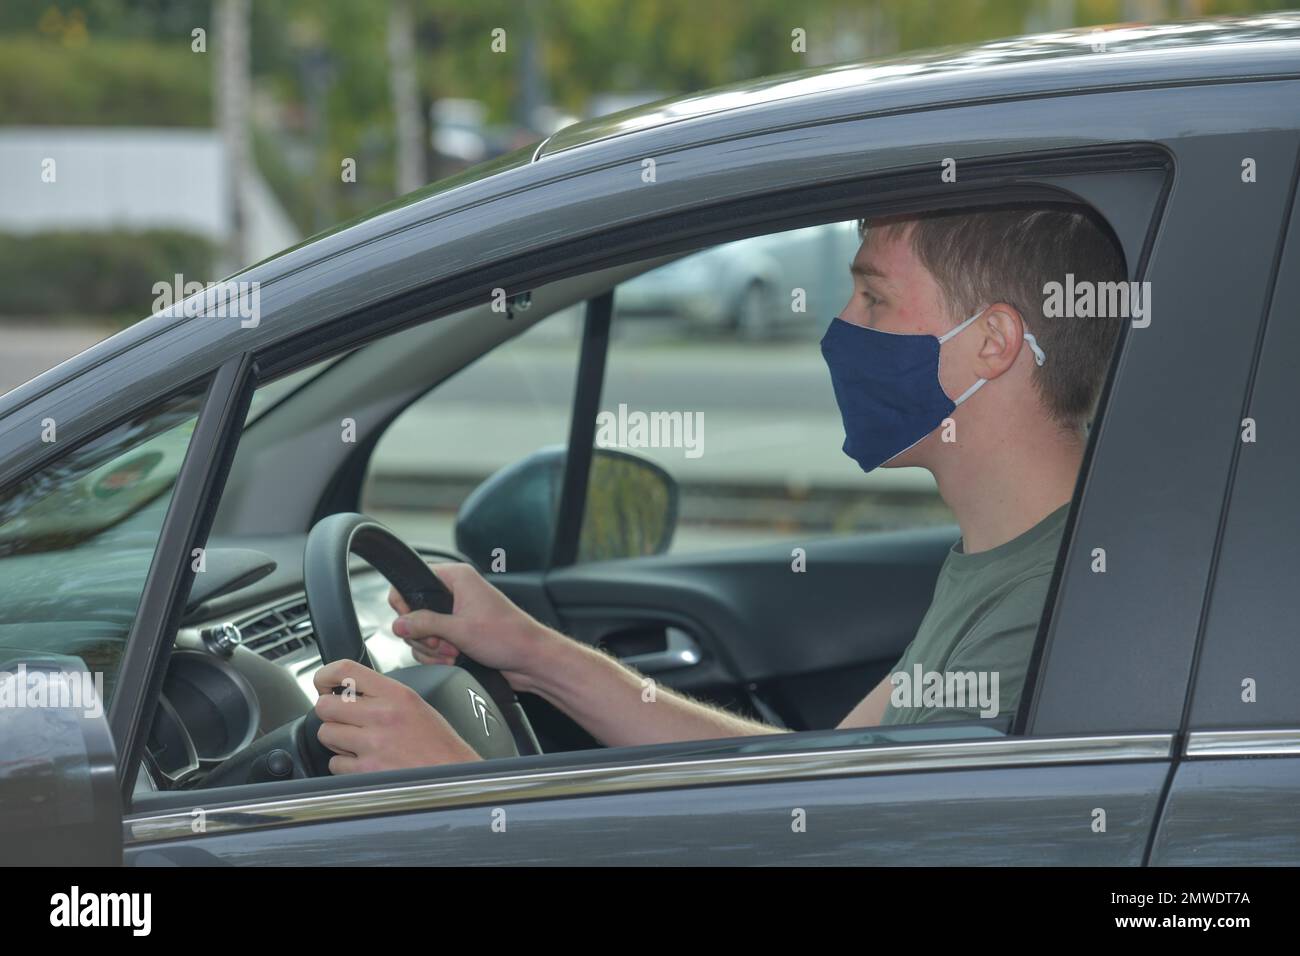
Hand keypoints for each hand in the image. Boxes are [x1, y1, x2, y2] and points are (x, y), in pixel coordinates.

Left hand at [312, 659, 480, 773]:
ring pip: (325, 733)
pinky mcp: (366, 771)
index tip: (323, 683)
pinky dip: (344, 764)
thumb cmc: (437, 742)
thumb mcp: (414, 703)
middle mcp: (382, 715)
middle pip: (325, 705)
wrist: (453, 773)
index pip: (344, 670)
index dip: (324, 675)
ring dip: (336, 739)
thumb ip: (381, 693)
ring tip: (358, 742)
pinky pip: (335, 763)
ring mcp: (372, 744)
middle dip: (330, 712)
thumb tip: (347, 690)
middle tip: (342, 718)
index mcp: (395, 693)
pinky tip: (364, 761)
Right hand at [388, 562, 551, 690]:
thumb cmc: (507, 636)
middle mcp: (455, 593)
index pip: (412, 580)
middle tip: (442, 643)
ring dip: (432, 649)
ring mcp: (455, 615)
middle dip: (424, 635)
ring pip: (421, 632)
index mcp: (456, 578)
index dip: (406, 604)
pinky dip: (438, 656)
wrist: (530, 660)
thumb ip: (424, 624)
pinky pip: (433, 644)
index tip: (413, 623)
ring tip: (453, 654)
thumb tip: (398, 624)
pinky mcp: (457, 634)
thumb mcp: (460, 630)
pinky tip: (454, 660)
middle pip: (413, 612)